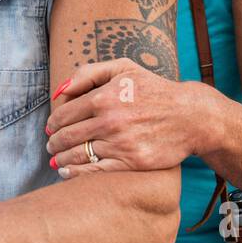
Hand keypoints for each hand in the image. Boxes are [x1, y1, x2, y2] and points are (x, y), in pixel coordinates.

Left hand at [45, 59, 218, 178]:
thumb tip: (59, 91)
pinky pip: (95, 171)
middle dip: (53, 142)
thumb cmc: (154, 90)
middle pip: (66, 136)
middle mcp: (109, 121)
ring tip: (56, 160)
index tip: (51, 128)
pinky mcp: (132, 162)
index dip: (53, 123)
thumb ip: (88, 73)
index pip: (63, 114)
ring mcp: (120, 143)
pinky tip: (67, 172)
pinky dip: (75, 173)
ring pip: (77, 155)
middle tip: (51, 146)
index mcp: (103, 97)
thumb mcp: (123, 69)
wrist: (190, 116)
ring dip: (61, 159)